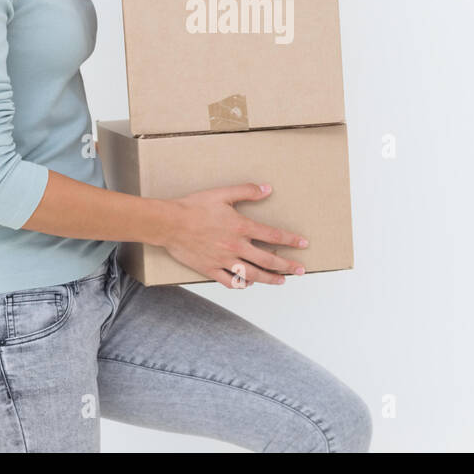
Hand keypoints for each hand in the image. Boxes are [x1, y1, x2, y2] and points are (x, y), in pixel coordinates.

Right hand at [162, 183, 308, 288]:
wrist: (169, 223)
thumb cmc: (194, 206)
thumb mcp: (222, 194)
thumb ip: (246, 191)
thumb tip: (267, 189)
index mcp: (241, 227)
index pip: (273, 236)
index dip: (291, 240)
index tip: (304, 244)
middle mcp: (236, 246)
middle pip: (268, 260)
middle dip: (288, 265)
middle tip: (301, 270)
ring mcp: (223, 260)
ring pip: (253, 274)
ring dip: (271, 278)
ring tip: (282, 280)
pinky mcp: (210, 269)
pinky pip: (230, 281)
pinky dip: (242, 284)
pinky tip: (249, 283)